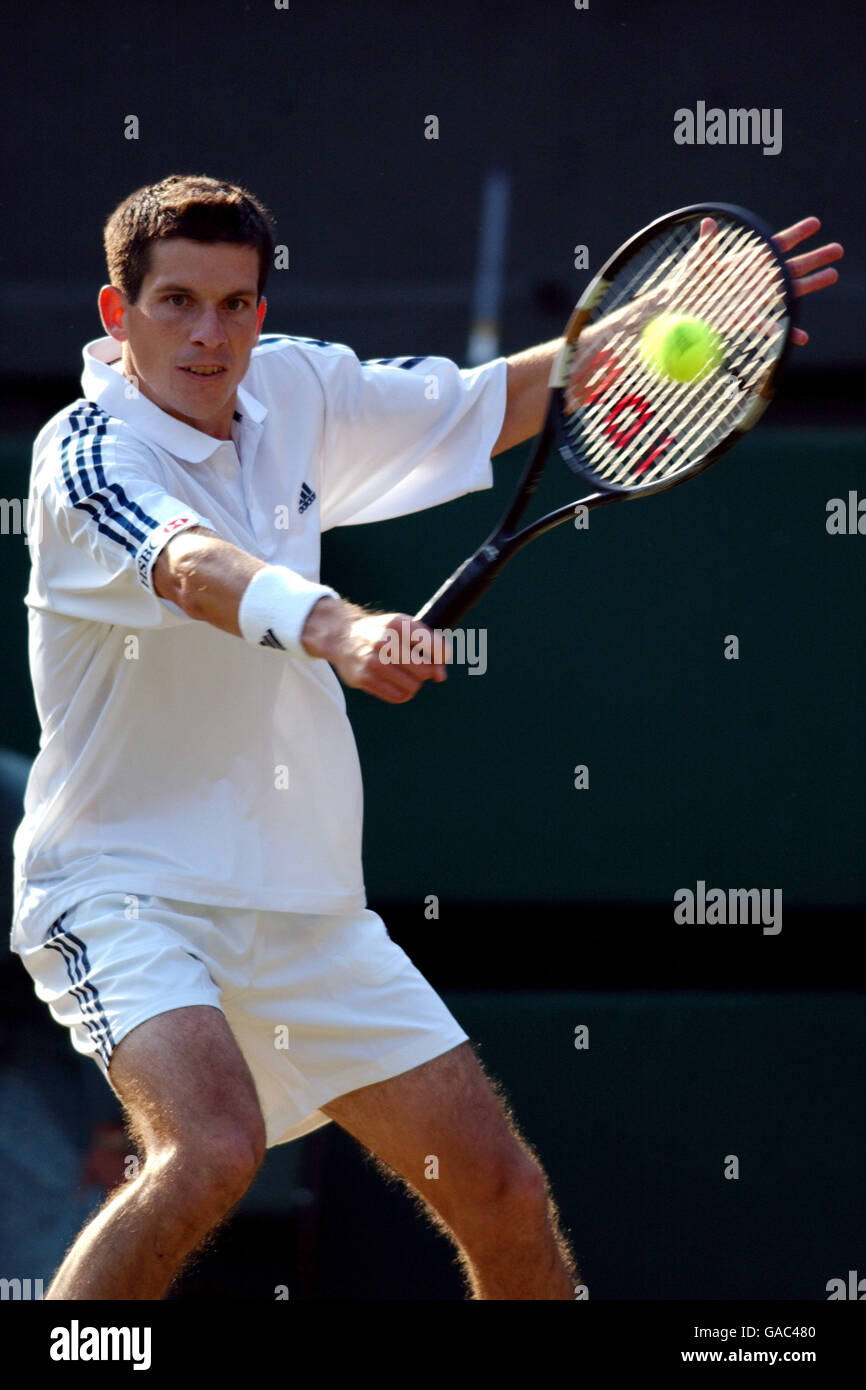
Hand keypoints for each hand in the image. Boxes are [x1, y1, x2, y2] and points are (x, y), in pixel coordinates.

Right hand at [301, 598, 446, 702]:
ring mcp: (373, 661)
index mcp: (399, 624)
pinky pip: (398, 696)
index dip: (441, 658)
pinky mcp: (364, 678)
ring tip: (403, 675)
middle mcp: (385, 641)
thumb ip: (429, 647)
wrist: (343, 636)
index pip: (435, 647)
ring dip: (413, 684)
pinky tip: (395, 684)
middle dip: (424, 672)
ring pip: (413, 686)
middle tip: (413, 666)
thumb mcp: (405, 628)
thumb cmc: (382, 633)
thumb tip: (441, 677)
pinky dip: (402, 693)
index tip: (435, 660)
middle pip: (425, 671)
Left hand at [658, 215, 842, 346]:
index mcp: (749, 261)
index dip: (796, 234)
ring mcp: (756, 299)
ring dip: (811, 284)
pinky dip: (786, 332)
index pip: (778, 244)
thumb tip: (709, 223)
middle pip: (793, 266)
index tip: (815, 224)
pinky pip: (769, 325)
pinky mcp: (747, 319)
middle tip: (838, 249)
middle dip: (815, 257)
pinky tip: (801, 337)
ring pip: (790, 291)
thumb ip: (707, 244)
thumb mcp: (699, 260)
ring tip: (832, 275)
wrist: (680, 308)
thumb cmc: (689, 281)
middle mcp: (758, 279)